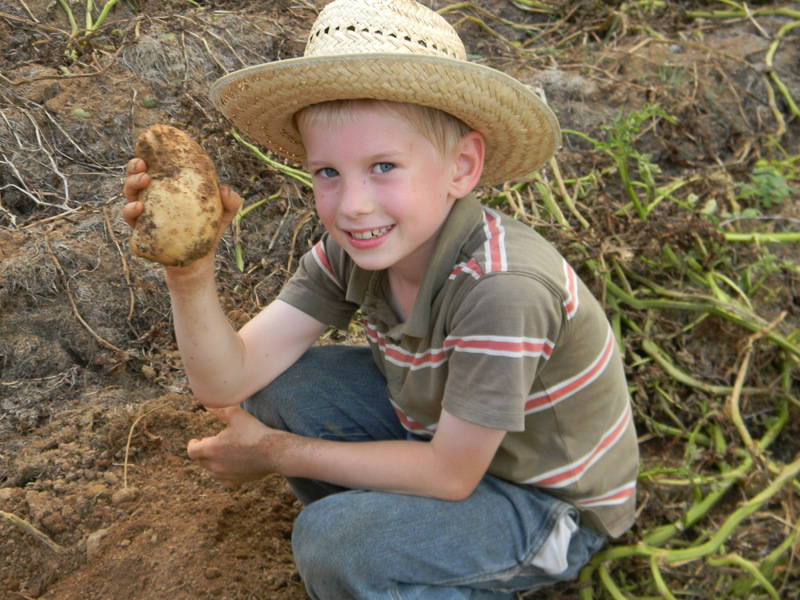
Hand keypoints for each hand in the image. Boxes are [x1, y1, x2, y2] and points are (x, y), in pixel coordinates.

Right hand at [121, 157, 242, 261]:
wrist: (198, 260)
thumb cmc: (208, 231)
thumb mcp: (223, 214)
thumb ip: (230, 202)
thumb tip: (225, 189)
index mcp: (169, 187)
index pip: (157, 167)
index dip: (151, 154)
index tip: (151, 144)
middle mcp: (154, 197)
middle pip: (137, 176)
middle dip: (135, 166)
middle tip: (142, 163)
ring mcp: (146, 213)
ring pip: (130, 193)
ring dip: (132, 184)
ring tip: (143, 180)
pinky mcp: (142, 230)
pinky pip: (130, 218)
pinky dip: (130, 210)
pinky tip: (138, 206)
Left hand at [187, 406, 280, 487]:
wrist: (273, 451)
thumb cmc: (254, 431)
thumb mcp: (235, 415)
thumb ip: (218, 410)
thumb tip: (206, 403)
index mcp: (211, 448)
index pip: (192, 451)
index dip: (192, 445)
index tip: (195, 440)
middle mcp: (215, 464)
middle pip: (201, 461)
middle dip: (203, 452)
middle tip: (210, 444)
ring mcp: (225, 475)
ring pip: (211, 472)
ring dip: (211, 464)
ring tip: (218, 455)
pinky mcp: (237, 481)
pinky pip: (223, 481)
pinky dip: (223, 475)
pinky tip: (228, 469)